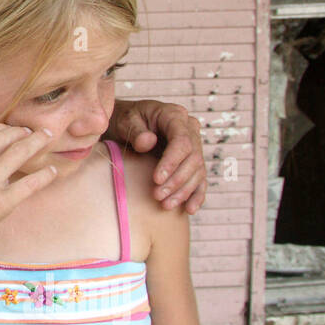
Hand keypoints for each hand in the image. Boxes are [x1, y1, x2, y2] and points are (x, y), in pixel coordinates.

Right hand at [0, 114, 59, 265]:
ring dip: (36, 143)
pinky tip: (51, 170)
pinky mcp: (1, 203)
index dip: (1, 129)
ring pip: (19, 154)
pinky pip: (29, 184)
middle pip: (5, 138)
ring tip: (46, 139)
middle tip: (34, 132)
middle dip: (22, 132)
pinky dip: (44, 176)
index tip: (11, 130)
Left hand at [111, 99, 206, 213]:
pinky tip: (190, 209)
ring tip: (166, 205)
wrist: (126, 124)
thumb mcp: (125, 120)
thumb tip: (148, 142)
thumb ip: (136, 131)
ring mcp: (194, 145)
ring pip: (197, 171)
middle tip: (158, 196)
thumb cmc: (125, 120)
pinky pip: (199, 179)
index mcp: (175, 115)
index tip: (156, 179)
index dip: (172, 162)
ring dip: (183, 191)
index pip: (182, 141)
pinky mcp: (191, 161)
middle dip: (176, 180)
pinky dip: (196, 195)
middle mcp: (189, 129)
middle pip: (193, 159)